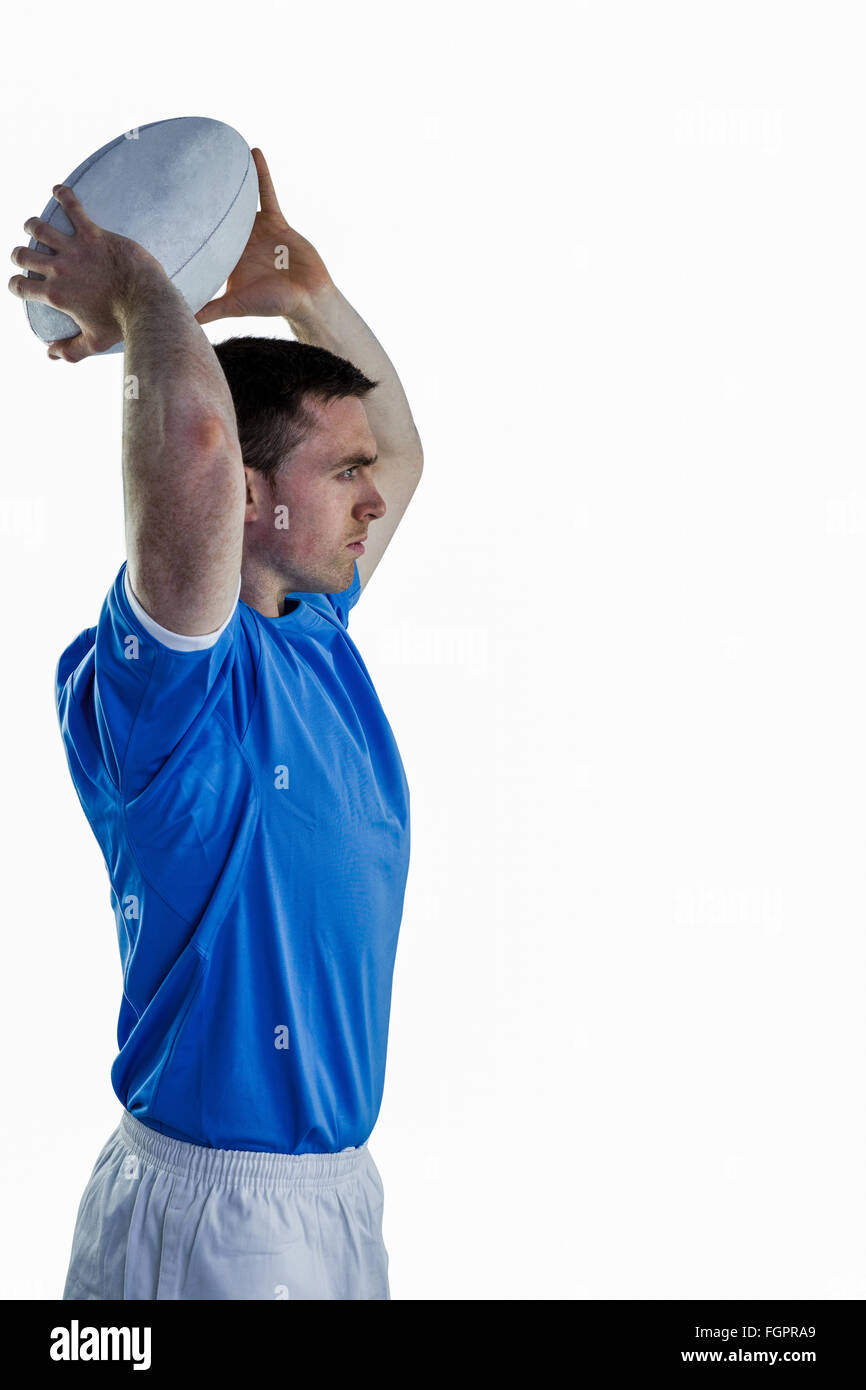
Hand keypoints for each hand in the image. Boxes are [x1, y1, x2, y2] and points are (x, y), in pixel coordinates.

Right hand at [8, 184, 166, 361]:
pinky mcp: (93, 233)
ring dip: (32, 226)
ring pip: (39, 228)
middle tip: (25, 255)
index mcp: (56, 294)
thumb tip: (50, 355)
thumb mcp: (94, 342)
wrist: (148, 301)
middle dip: (19, 254)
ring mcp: (75, 249)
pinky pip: (73, 208)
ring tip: (33, 227)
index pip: (19, 286)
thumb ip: (70, 350)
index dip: (16, 284)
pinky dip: (63, 195)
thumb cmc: (123, 324)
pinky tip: (58, 189)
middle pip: (23, 254)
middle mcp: (59, 269)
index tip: (20, 283)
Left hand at [194, 147, 334, 325]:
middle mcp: (239, 242)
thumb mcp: (237, 305)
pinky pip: (267, 193)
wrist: (308, 298)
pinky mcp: (276, 222)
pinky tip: (253, 151)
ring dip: (229, 179)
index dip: (187, 225)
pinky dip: (261, 173)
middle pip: (217, 214)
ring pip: (239, 200)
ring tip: (213, 154)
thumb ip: (212, 309)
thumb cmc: (274, 304)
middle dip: (201, 196)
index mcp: (227, 258)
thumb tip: (185, 319)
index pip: (203, 238)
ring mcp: (257, 230)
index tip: (165, 210)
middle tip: (180, 170)